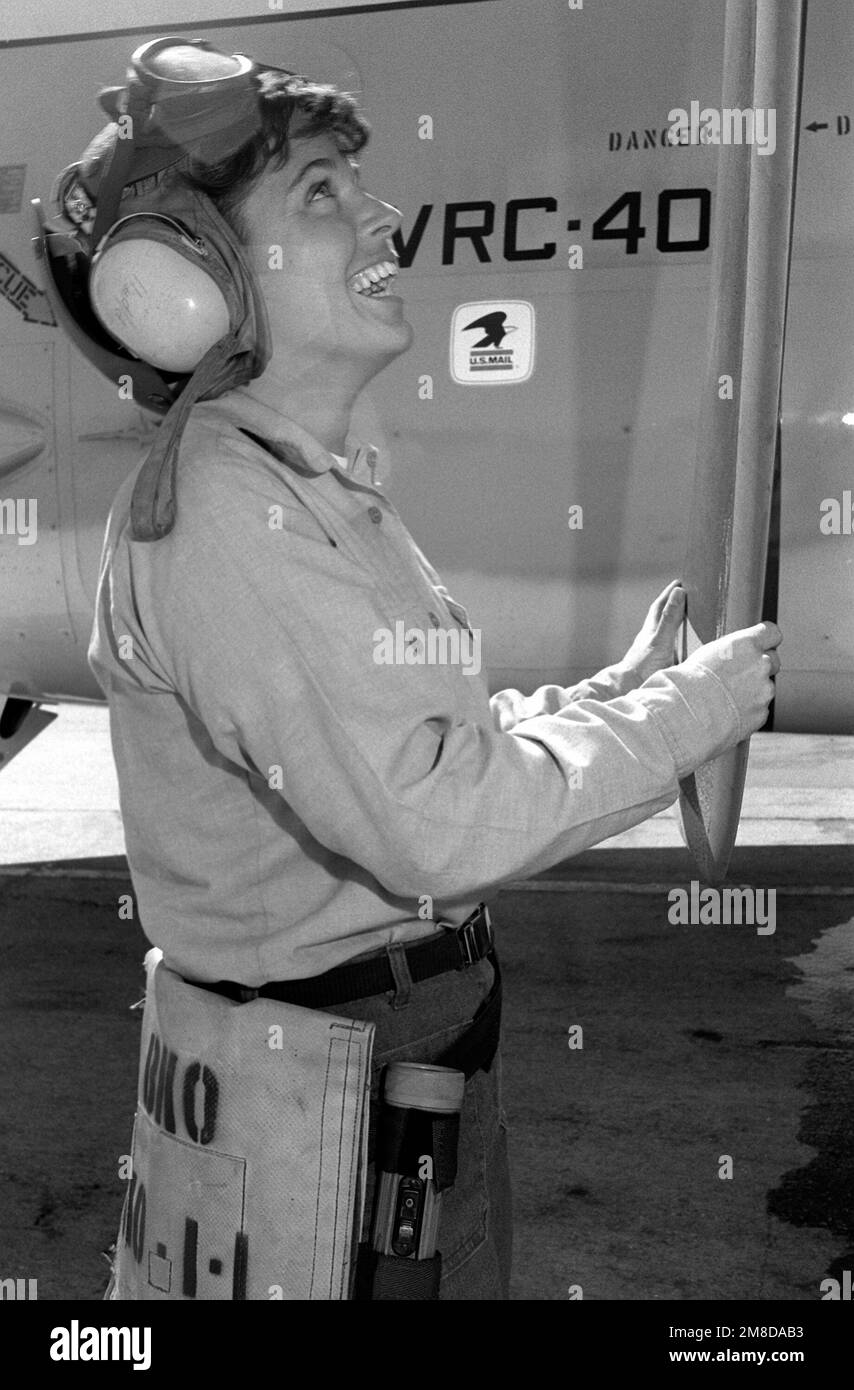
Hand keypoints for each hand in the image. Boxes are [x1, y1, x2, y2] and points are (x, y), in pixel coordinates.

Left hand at [616, 579, 685, 689]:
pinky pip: (666, 646)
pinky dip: (673, 641)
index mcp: (652, 630)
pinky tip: (676, 646)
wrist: (627, 692)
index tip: (680, 583)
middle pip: (660, 616)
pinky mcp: (654, 664)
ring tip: (682, 616)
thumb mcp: (660, 641)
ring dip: (672, 622)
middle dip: (670, 604)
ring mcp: (651, 651)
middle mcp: (650, 638)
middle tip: (682, 594)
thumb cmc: (643, 668)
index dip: (670, 594)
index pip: (661, 606)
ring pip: (663, 631)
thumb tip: (678, 592)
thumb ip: (670, 619)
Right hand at [681, 622, 781, 740]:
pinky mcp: (762, 713)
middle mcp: (760, 664)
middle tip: (738, 675)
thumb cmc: (689, 682)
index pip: (772, 633)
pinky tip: (728, 713)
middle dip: (760, 667)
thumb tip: (734, 650)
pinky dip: (748, 711)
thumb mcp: (707, 652)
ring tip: (726, 698)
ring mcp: (764, 690)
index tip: (759, 645)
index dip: (766, 639)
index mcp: (746, 644)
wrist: (687, 715)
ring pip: (765, 687)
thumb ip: (730, 649)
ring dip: (752, 691)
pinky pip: (759, 709)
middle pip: (773, 660)